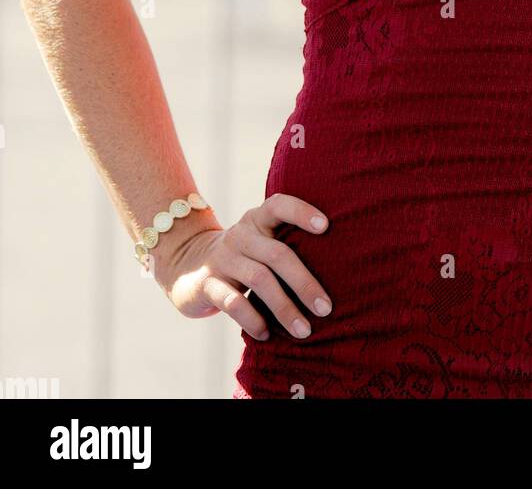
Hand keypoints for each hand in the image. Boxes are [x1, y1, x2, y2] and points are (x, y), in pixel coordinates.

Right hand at [155, 193, 331, 340]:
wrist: (186, 265)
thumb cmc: (243, 256)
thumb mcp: (260, 242)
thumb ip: (286, 246)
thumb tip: (338, 272)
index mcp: (258, 219)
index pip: (279, 205)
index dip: (301, 212)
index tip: (326, 226)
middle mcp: (241, 234)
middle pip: (277, 254)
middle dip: (305, 282)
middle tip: (326, 308)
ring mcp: (223, 258)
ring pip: (259, 279)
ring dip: (284, 307)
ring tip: (304, 330)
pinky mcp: (207, 283)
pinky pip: (233, 301)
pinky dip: (253, 319)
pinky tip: (266, 334)